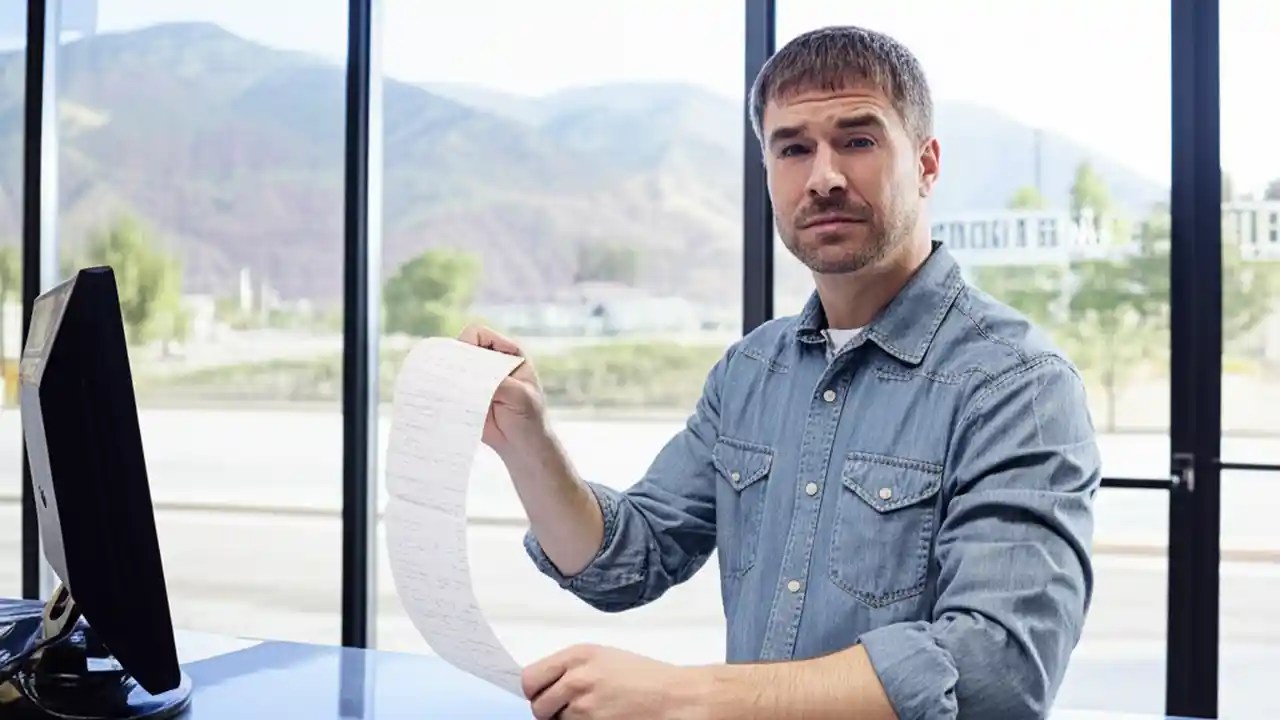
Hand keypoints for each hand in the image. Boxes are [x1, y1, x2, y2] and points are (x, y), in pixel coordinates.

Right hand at [456, 324, 547, 455]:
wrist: (522, 446)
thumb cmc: (530, 417)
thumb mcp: (519, 396)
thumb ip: (497, 382)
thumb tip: (470, 374)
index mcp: (507, 353)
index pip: (478, 334)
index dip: (467, 344)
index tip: (465, 364)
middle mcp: (489, 361)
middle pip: (460, 350)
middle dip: (454, 363)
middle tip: (453, 381)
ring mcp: (475, 379)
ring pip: (451, 368)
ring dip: (447, 378)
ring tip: (449, 393)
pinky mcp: (465, 395)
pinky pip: (447, 388)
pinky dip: (444, 393)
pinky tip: (446, 402)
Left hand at [522, 644, 706, 719]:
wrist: (674, 698)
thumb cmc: (645, 677)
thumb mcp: (603, 658)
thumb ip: (571, 667)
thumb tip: (542, 685)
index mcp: (578, 655)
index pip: (529, 679)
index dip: (535, 691)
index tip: (544, 694)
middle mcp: (577, 679)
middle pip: (538, 706)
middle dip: (550, 710)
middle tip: (569, 708)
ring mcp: (585, 707)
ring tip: (595, 711)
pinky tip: (602, 718)